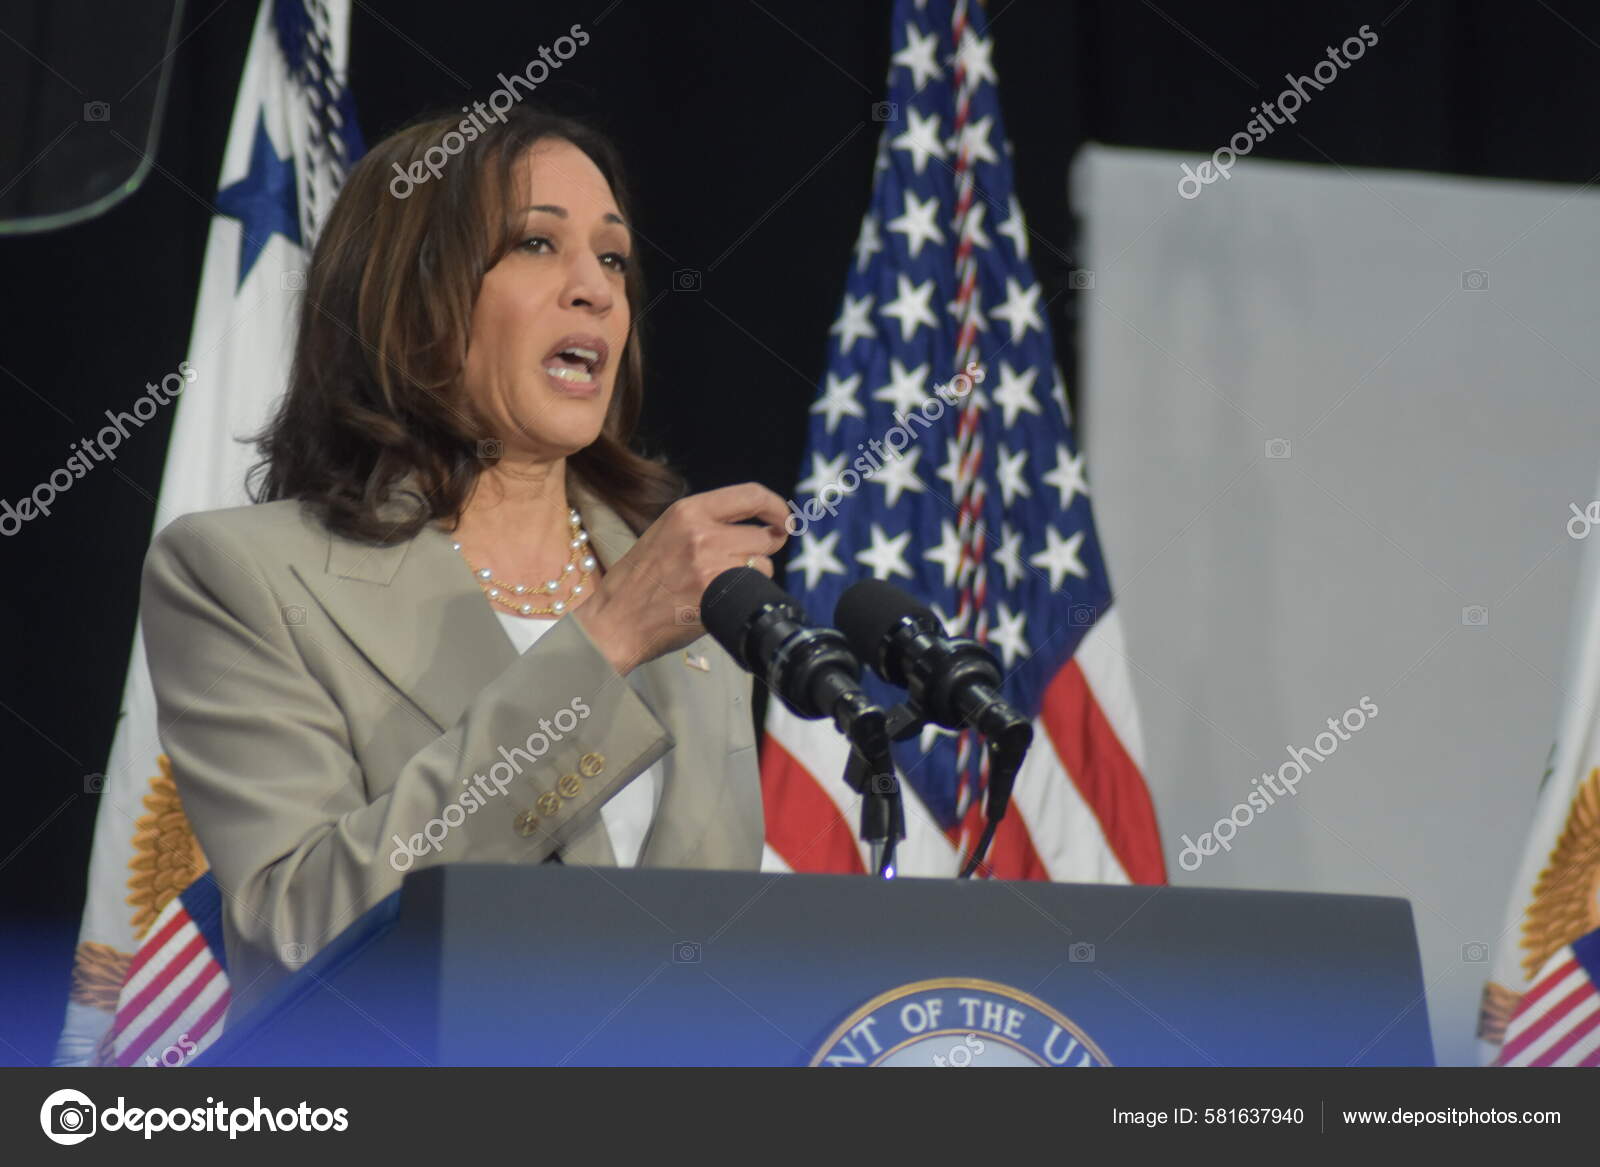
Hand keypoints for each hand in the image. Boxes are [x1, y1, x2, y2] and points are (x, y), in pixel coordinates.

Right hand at [574, 483, 788, 673]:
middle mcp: (702, 532)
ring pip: (764, 565)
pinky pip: (754, 590)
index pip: (751, 494)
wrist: (615, 620)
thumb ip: (705, 524)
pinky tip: (721, 602)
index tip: (785, 520)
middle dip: (766, 550)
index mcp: (688, 511)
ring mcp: (711, 564)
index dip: (777, 507)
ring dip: (755, 577)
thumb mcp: (666, 533)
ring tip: (723, 586)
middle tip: (750, 562)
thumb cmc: (640, 581)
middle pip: (765, 535)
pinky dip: (746, 597)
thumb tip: (753, 524)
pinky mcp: (717, 594)